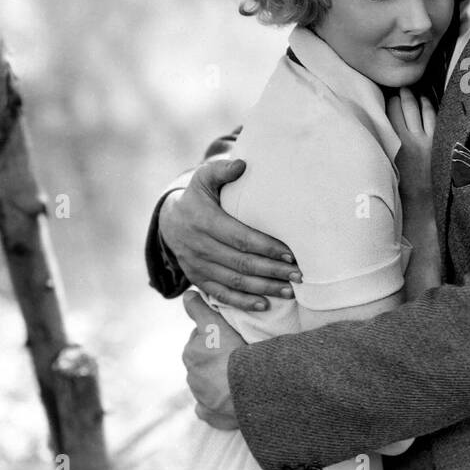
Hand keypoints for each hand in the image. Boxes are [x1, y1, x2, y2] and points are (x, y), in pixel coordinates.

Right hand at [159, 158, 299, 310]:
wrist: (170, 220)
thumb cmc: (199, 196)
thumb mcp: (204, 178)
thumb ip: (222, 170)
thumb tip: (242, 164)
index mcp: (202, 220)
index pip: (239, 237)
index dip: (265, 247)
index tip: (290, 253)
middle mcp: (198, 245)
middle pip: (240, 263)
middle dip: (272, 271)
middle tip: (299, 274)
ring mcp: (196, 265)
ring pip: (233, 281)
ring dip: (263, 288)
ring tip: (290, 290)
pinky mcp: (197, 279)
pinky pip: (220, 294)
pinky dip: (242, 302)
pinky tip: (264, 304)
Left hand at [181, 290, 243, 429]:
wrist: (248, 389)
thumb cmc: (234, 354)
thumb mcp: (216, 325)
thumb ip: (199, 309)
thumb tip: (187, 295)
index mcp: (192, 352)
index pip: (200, 339)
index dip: (215, 336)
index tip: (230, 338)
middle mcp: (191, 374)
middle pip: (203, 361)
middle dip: (215, 358)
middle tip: (237, 355)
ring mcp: (199, 396)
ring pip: (207, 383)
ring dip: (218, 379)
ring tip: (239, 376)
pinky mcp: (208, 413)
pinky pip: (207, 408)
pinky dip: (214, 404)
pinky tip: (227, 400)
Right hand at [387, 88, 434, 201]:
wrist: (420, 201)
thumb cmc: (399, 186)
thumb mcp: (384, 164)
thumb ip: (381, 145)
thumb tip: (371, 129)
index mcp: (394, 144)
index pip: (389, 113)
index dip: (387, 103)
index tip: (385, 98)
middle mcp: (410, 138)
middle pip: (404, 107)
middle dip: (401, 96)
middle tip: (398, 90)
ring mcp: (426, 139)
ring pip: (420, 109)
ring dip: (414, 98)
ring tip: (410, 92)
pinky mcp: (438, 142)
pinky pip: (433, 117)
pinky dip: (428, 107)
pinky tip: (425, 102)